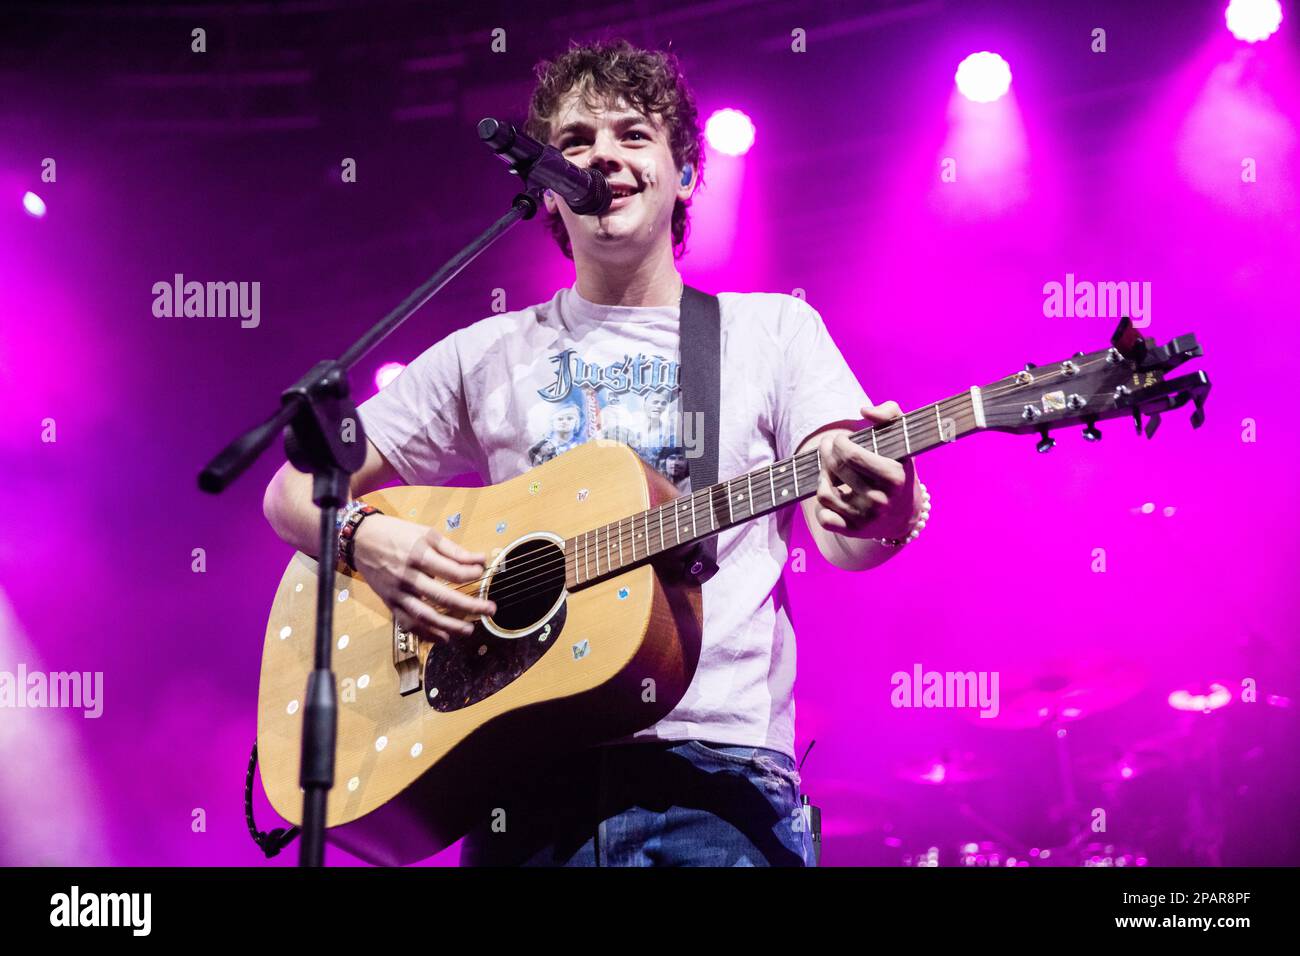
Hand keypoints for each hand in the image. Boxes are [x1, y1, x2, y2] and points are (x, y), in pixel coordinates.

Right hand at [350, 514, 496, 643]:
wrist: (361, 540)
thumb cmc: (397, 533)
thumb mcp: (426, 534)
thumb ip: (453, 550)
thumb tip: (481, 560)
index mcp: (419, 555)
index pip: (452, 571)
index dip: (472, 574)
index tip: (482, 572)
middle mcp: (407, 576)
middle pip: (442, 597)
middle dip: (469, 606)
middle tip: (490, 609)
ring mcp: (397, 593)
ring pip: (425, 615)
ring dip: (449, 626)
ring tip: (469, 630)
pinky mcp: (389, 603)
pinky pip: (408, 623)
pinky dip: (427, 633)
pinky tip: (444, 637)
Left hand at [813, 401, 920, 539]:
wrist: (905, 516)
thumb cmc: (899, 469)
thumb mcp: (903, 439)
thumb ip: (890, 414)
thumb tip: (864, 411)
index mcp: (893, 477)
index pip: (851, 454)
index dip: (839, 441)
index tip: (841, 439)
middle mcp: (879, 500)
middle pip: (835, 469)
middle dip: (826, 451)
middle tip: (828, 446)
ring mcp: (865, 518)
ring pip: (824, 493)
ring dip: (822, 477)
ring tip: (831, 471)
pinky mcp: (853, 531)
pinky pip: (824, 517)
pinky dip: (822, 506)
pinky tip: (833, 495)